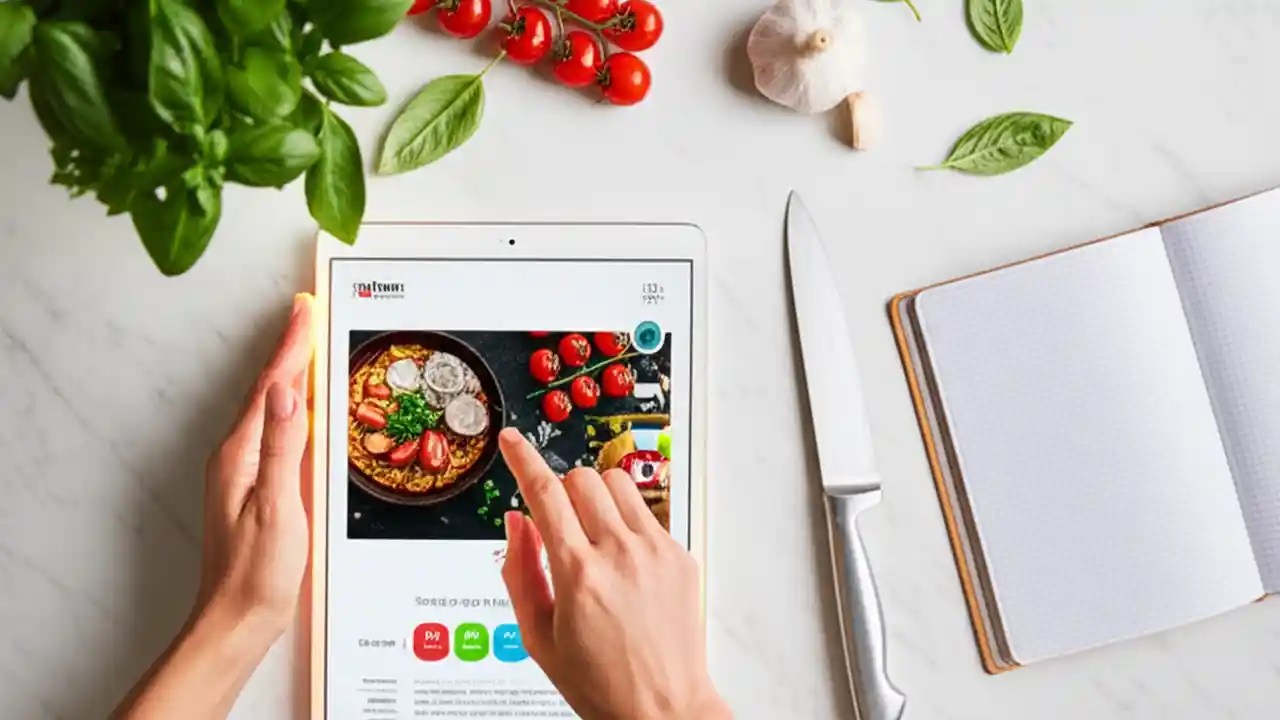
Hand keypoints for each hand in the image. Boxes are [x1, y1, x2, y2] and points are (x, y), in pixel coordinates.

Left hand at [196, 293, 312, 632]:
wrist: (238, 619)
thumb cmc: (257, 572)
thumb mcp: (278, 506)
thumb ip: (283, 447)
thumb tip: (288, 392)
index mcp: (242, 454)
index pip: (272, 387)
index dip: (291, 347)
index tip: (305, 312)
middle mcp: (237, 456)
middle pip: (268, 389)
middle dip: (289, 349)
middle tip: (306, 314)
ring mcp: (244, 470)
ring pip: (271, 408)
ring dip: (290, 375)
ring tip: (305, 347)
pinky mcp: (256, 486)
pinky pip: (275, 430)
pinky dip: (292, 407)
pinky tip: (303, 408)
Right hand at [498, 429, 729, 719]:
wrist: (662, 708)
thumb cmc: (599, 682)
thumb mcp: (538, 636)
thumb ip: (519, 571)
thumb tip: (516, 522)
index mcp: (579, 574)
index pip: (545, 494)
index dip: (523, 459)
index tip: (512, 441)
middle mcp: (621, 554)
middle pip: (582, 479)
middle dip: (561, 489)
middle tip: (558, 520)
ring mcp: (656, 552)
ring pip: (618, 484)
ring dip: (596, 496)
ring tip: (592, 534)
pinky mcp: (680, 557)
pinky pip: (647, 513)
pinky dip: (626, 522)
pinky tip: (623, 561)